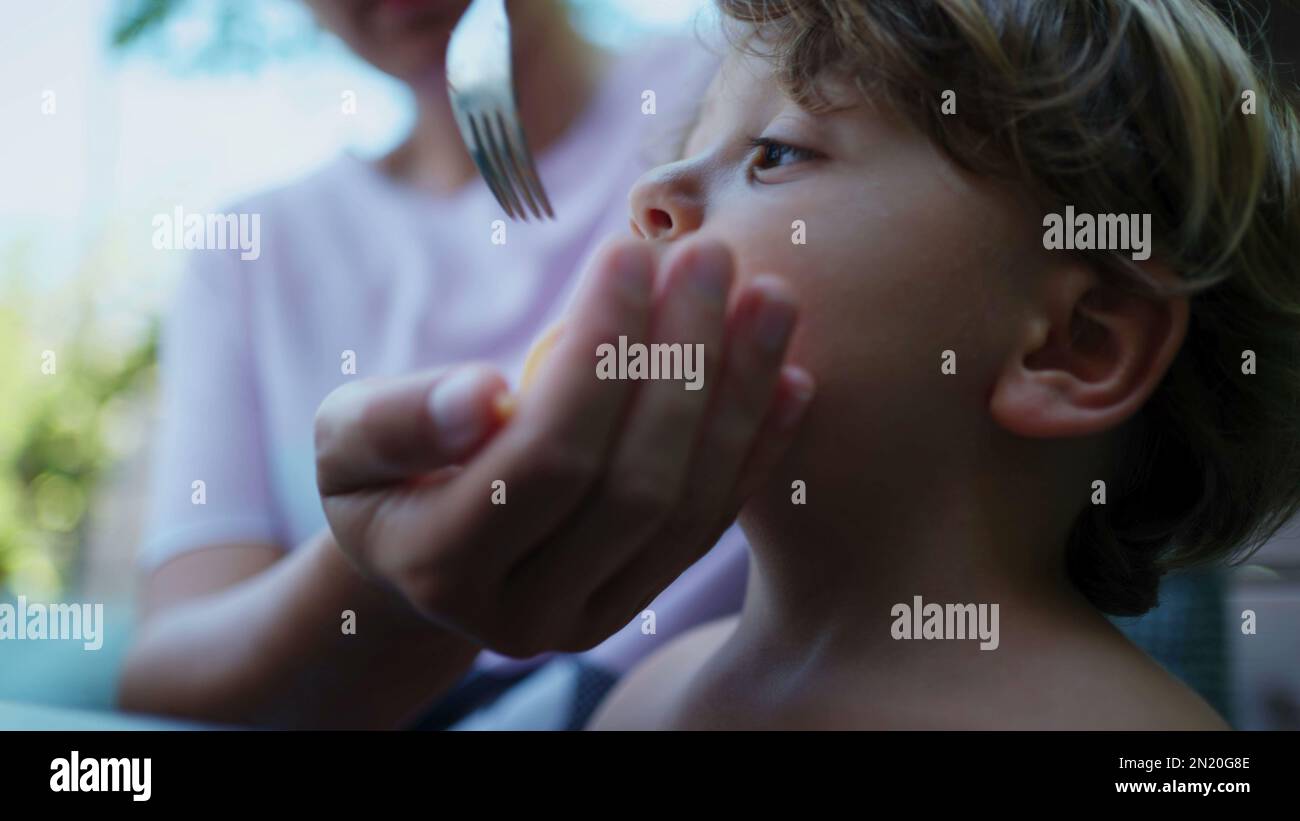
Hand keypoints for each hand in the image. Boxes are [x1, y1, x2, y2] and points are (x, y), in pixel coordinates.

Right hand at [314, 237, 812, 655]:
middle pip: (632, 487)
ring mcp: (592, 615)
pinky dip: (756, 451)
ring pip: (687, 510)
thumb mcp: (345, 439)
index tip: (631, 250)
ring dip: (738, 397)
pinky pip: (711, 528)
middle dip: (682, 363)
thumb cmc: (381, 474)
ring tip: (769, 297)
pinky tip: (791, 375)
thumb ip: (398, 422)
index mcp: (442, 567)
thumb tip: (482, 396)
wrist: (420, 552)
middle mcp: (525, 614)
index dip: (599, 356)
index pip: (546, 458)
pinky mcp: (638, 601)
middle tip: (712, 253)